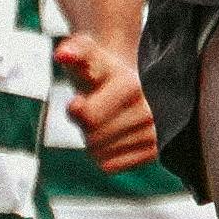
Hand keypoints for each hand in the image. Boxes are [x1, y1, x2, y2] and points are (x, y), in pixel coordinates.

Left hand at [58, 32, 159, 174]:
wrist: (129, 83)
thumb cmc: (100, 69)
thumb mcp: (86, 53)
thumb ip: (74, 51)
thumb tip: (64, 55)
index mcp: (132, 87)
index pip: (87, 116)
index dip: (75, 110)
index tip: (81, 98)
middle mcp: (149, 112)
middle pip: (92, 138)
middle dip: (85, 126)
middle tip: (97, 109)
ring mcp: (155, 135)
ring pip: (99, 154)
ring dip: (94, 141)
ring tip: (107, 121)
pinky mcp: (153, 154)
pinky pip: (110, 167)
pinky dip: (104, 156)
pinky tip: (113, 137)